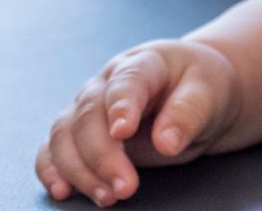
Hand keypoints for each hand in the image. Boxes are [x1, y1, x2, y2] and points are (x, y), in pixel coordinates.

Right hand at [36, 40, 239, 206]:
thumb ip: (189, 114)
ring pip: (65, 134)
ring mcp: (89, 106)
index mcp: (145, 63)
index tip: (123, 132)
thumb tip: (167, 143)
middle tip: (125, 188)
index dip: (122, 106)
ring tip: (107, 197)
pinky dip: (52, 169)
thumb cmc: (203, 89)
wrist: (196, 95)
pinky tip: (64, 190)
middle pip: (90, 115)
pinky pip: (53, 149)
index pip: (127, 81)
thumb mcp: (209, 95)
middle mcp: (108, 82)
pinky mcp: (80, 133)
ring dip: (79, 169)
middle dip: (102, 155)